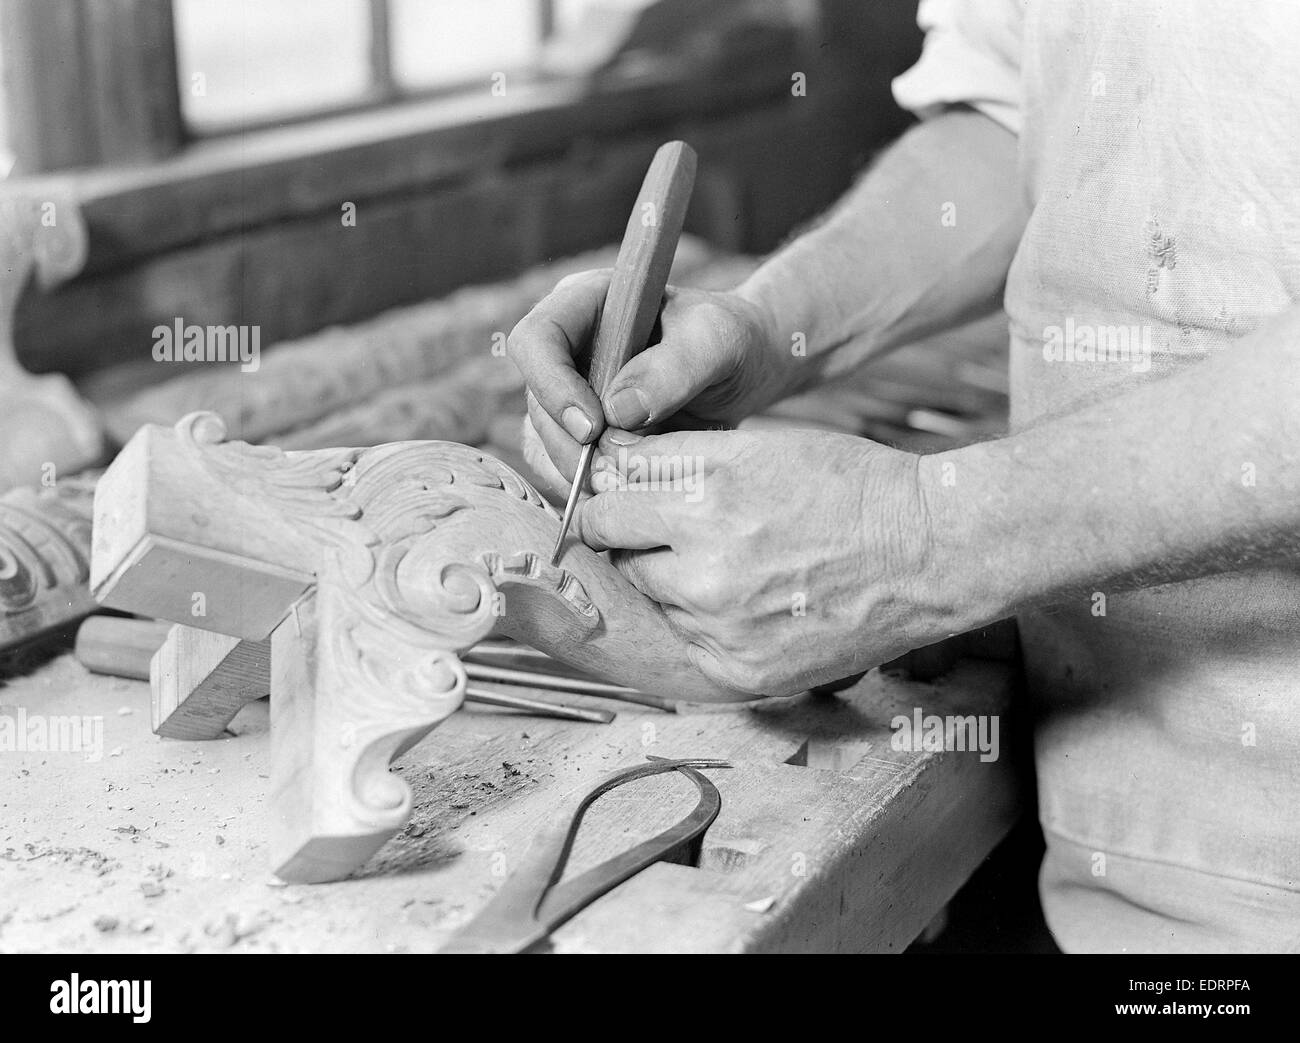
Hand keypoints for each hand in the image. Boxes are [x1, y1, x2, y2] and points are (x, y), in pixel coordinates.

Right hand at [507, 270, 791, 497]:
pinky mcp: (578, 432)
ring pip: (541, 442)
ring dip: (576, 474)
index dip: (553, 388)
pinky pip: (560, 468)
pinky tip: (623, 496)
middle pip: (536, 403)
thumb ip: (674, 368)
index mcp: (585, 304)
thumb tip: (618, 411)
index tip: (594, 428)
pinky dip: (585, 489)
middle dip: (571, 446)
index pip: (536, 341)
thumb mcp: (717, 340)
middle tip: (617, 472)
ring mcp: (567, 392)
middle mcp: (565, 348)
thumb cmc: (729, 339)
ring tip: (627, 485)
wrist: (742, 370)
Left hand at [571, 426, 949, 695]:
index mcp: (705, 492)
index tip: (624, 497)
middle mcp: (703, 560)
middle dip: (637, 534)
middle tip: (685, 528)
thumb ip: (674, 459)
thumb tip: (607, 467)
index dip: (612, 492)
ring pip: (650, 595)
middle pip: (615, 547)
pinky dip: (704, 622)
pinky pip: (686, 640)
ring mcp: (721, 623)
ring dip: (672, 579)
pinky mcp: (741, 669)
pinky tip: (752, 600)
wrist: (931, 552)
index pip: (605, 496)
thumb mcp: (761, 447)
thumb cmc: (851, 487)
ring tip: (736, 562)